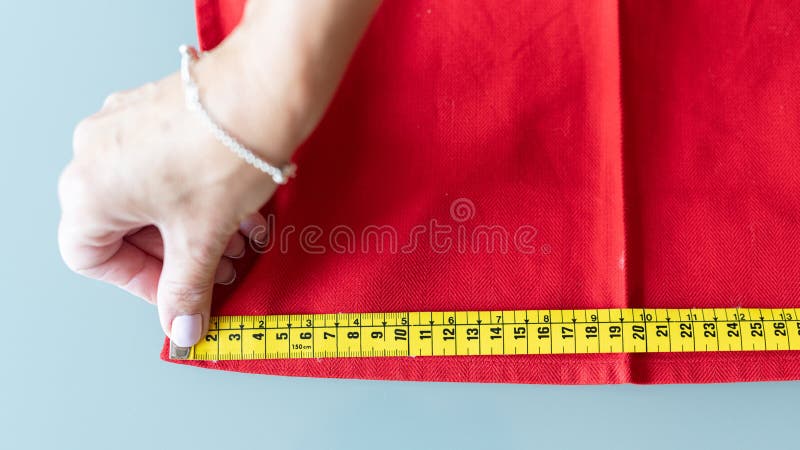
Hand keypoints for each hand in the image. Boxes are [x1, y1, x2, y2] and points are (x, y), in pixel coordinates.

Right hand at [58, 0, 381, 347]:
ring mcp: (123, 127)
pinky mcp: (153, 112)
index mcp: (90, 189)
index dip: (139, 283)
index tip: (180, 293)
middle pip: (124, 228)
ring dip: (195, 229)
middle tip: (220, 269)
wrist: (265, 90)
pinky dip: (197, 197)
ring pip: (150, 199)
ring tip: (241, 240)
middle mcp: (95, 154)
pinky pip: (163, 168)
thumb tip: (181, 330)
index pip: (91, 257)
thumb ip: (185, 289)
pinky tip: (242, 210)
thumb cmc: (226, 153)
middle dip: (180, 257)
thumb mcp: (202, 236)